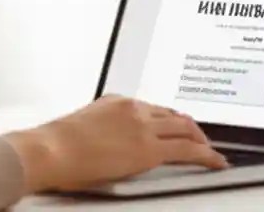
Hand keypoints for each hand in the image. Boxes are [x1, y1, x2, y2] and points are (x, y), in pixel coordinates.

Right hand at [4, 95, 227, 192]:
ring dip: (202, 141)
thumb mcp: (82, 128)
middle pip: (174, 116)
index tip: (176, 128)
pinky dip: (206, 155)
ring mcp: (143, 126)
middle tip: (201, 140)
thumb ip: (102, 130)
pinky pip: (188, 150)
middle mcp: (134, 108)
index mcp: (117, 102)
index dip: (170, 120)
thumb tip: (107, 145)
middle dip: (191, 129)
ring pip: (185, 129)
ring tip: (211, 152)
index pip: (153, 109)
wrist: (48, 150)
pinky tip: (215, 162)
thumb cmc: (55, 147)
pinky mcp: (148, 148)